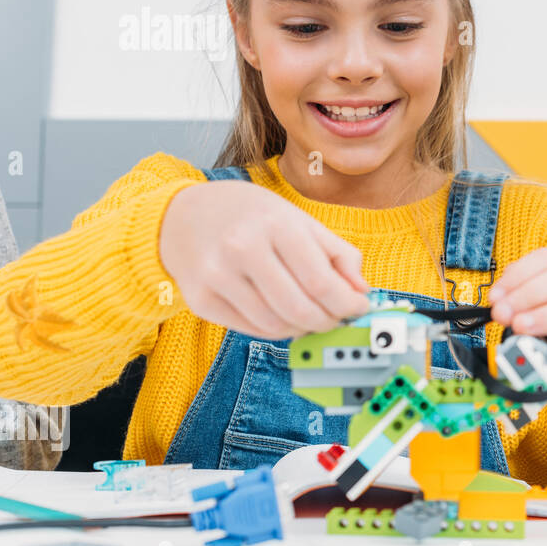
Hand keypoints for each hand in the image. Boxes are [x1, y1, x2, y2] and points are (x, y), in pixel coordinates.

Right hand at [160, 180, 371, 338]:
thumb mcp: (299, 220)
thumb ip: (338, 254)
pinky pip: (250, 330)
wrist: (184, 215)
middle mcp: (243, 249)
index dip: (347, 303)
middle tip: (336, 319)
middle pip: (300, 309)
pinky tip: (282, 316)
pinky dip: (275, 330)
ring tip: (310, 316)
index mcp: (276, 225)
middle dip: (328, 321)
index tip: (358, 308)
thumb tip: (361, 291)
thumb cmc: (250, 216)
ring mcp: (217, 276)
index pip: (321, 281)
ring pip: (275, 326)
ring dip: (302, 329)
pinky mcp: (200, 299)